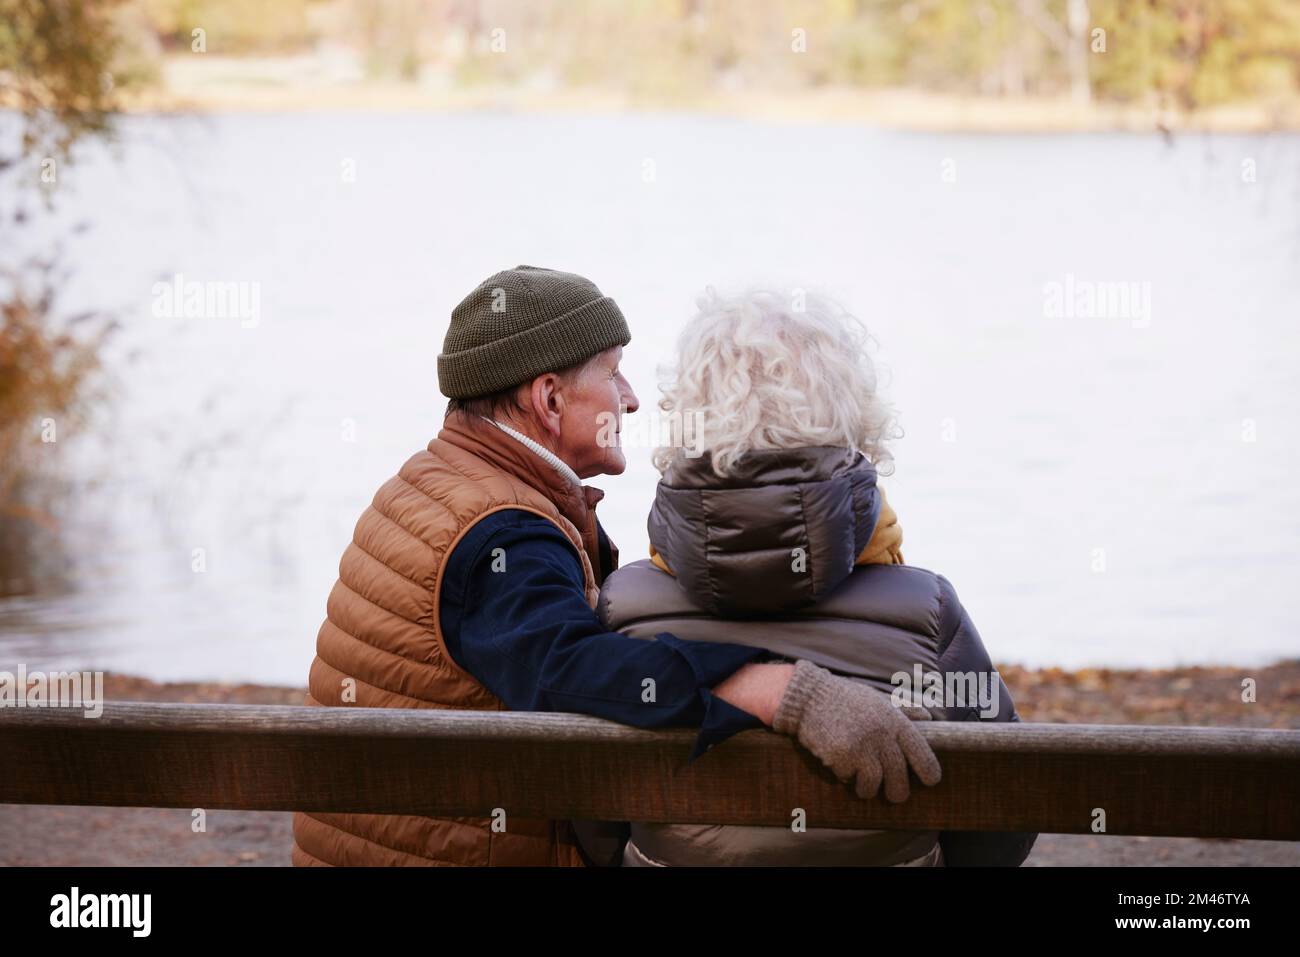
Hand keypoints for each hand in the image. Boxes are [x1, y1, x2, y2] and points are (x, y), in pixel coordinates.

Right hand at [772, 659, 941, 802]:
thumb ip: (904, 711)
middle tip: (895, 796)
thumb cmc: (845, 698)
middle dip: (898, 792)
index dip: (930, 771)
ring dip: (868, 789)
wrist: (809, 696)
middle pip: (899, 776)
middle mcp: (881, 735)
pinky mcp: (841, 756)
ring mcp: (861, 746)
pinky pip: (849, 778)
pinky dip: (846, 778)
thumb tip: (929, 717)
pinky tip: (840, 767)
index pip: (921, 753)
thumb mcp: (877, 700)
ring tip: (863, 787)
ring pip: (874, 784)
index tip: (931, 781)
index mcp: (894, 720)